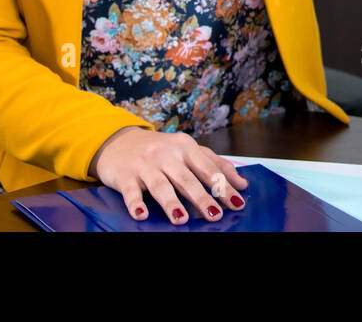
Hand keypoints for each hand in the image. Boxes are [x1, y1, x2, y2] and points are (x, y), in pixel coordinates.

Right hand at [88, 125, 248, 224]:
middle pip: (186, 179)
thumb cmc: (160, 149)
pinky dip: (135, 204)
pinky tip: (141, 215)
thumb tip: (242, 183)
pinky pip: (131, 191)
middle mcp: (166, 154)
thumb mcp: (187, 150)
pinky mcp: (124, 175)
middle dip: (201, 197)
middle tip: (214, 215)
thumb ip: (214, 163)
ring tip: (182, 219)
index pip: (207, 168)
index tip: (236, 203)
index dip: (223, 186)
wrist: (119, 141)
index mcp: (185, 146)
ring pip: (160, 186)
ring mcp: (145, 164)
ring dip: (171, 203)